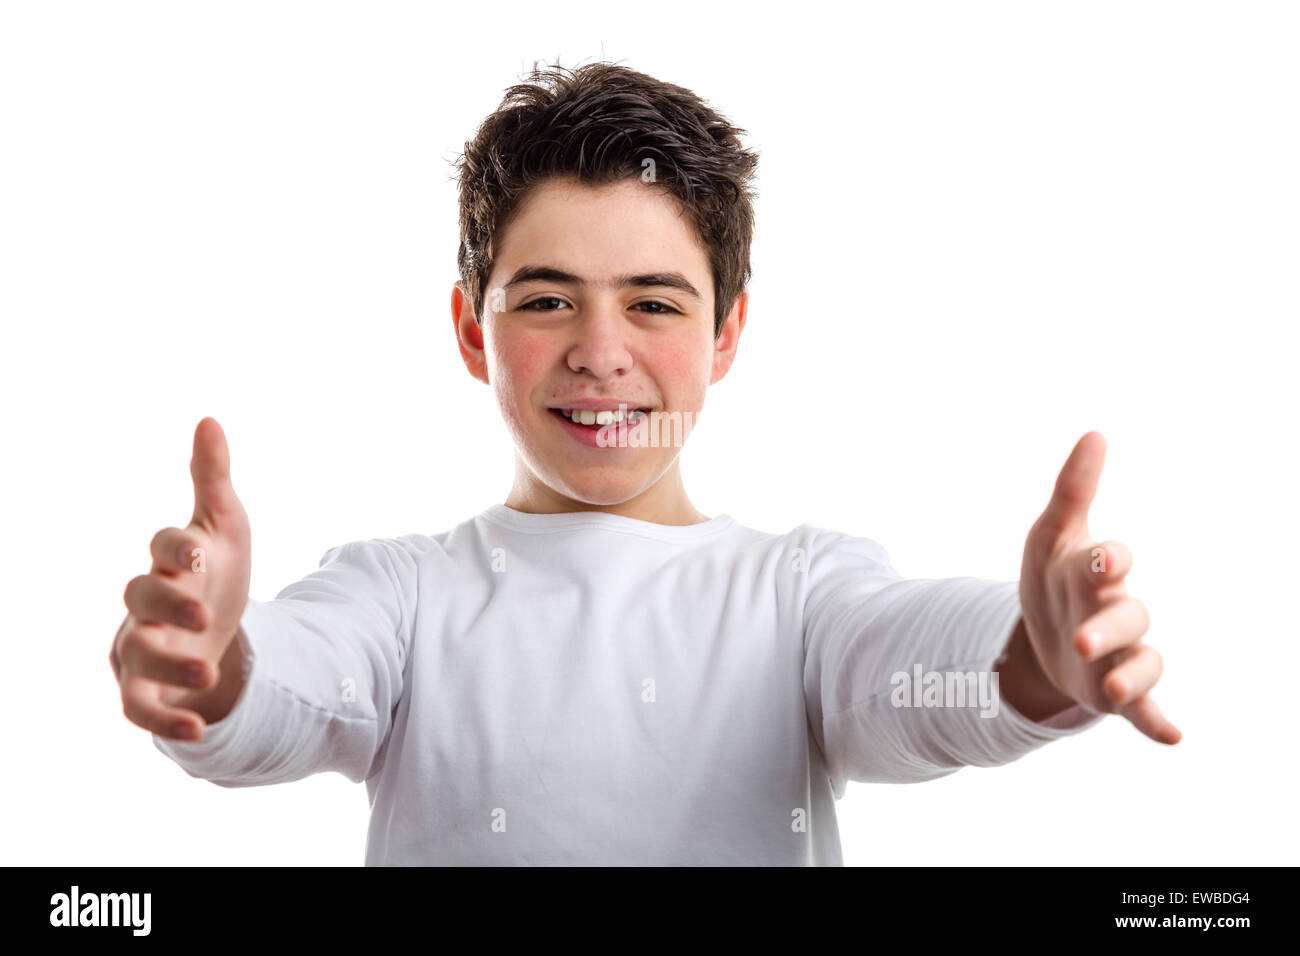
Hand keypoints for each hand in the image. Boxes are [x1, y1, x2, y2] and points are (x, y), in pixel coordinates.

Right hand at [111, 418, 251, 739]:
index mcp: (171, 558)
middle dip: (169, 605)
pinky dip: (163, 719)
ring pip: (136, 652)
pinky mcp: (145, 685)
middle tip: (205, 615)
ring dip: (169, 665)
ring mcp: (142, 643)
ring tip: (207, 675)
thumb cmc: (215, 571)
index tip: (197, 548)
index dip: (177, 546)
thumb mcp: (226, 527)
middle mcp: (147, 600)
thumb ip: (212, 479)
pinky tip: (195, 730)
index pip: (164, 545)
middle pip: (141, 597)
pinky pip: (139, 706)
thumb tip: (209, 419)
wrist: (217, 630)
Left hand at [1018, 431, 1180, 744]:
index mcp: (1092, 572)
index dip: (1104, 561)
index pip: (1105, 563)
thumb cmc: (1053, 578)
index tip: (1103, 558)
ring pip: (1137, 662)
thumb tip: (1095, 434)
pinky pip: (1144, 708)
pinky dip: (1157, 721)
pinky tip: (1174, 737)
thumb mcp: (1049, 537)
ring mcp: (1120, 654)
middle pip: (1123, 616)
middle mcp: (1114, 612)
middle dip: (1106, 626)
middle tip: (1080, 637)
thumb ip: (1072, 490)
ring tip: (1114, 686)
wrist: (1043, 635)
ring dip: (1129, 674)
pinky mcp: (1115, 692)